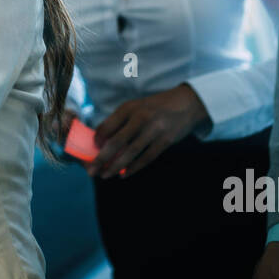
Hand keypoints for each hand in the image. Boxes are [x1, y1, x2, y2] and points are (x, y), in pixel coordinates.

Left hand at [86, 85, 209, 178]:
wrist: (187, 103)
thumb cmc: (156, 107)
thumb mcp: (136, 107)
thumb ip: (120, 120)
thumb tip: (102, 140)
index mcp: (129, 108)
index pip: (107, 126)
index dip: (97, 140)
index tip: (93, 149)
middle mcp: (140, 117)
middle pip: (116, 143)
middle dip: (101, 159)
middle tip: (91, 170)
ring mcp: (154, 130)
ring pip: (130, 153)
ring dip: (116, 166)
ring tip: (106, 175)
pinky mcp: (166, 140)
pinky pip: (146, 158)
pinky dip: (134, 168)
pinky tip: (124, 174)